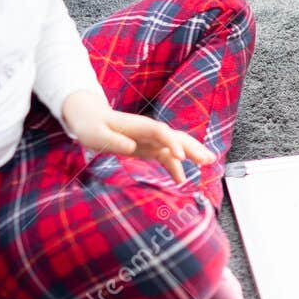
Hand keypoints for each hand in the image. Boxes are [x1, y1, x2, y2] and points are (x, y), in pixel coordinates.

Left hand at [61, 90, 213, 182]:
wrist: (89, 119)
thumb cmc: (91, 126)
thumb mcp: (96, 134)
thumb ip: (113, 140)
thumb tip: (130, 146)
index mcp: (138, 126)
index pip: (160, 132)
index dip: (171, 142)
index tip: (180, 156)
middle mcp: (149, 132)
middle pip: (176, 137)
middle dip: (192, 148)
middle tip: (208, 159)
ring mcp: (151, 140)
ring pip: (176, 146)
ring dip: (192, 155)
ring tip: (208, 163)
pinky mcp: (148, 148)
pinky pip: (166, 157)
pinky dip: (175, 167)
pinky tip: (181, 180)